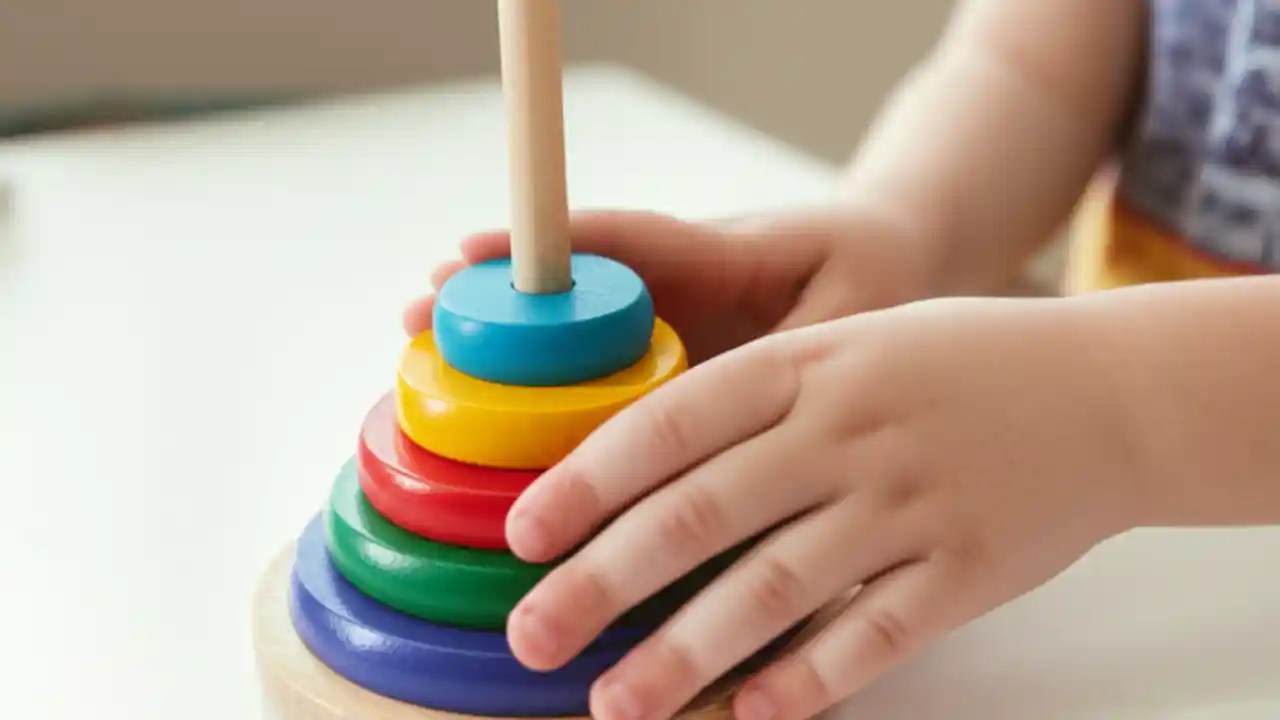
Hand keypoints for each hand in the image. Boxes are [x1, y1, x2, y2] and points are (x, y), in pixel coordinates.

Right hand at [403, 206, 933, 362]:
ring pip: (568, 333)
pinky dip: (543, 401)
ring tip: (424, 357)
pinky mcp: (662, 371)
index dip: (553, 245)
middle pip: (571, 287)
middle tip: (420, 308)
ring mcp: (657, 326)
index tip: (472, 251)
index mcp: (717, 255)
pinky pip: (594, 381)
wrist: (887, 277)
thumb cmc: (874, 280)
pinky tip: (497, 438)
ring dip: (504, 350)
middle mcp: (670, 286)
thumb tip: (769, 414)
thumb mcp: (858, 311)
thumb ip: (814, 353)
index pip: (628, 241)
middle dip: (496, 296)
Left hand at [503, 296, 1141, 719]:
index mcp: (810, 365)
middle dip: (602, 580)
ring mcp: (908, 504)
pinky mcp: (965, 572)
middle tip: (531, 635)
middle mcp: (848, 433)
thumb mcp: (854, 342)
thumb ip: (759, 395)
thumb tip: (642, 473)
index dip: (586, 481)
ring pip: (773, 588)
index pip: (671, 421)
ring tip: (615, 702)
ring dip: (684, 653)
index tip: (523, 535)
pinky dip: (806, 681)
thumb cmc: (957, 366)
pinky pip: (871, 637)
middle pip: (700, 513)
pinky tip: (749, 716)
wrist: (1108, 391)